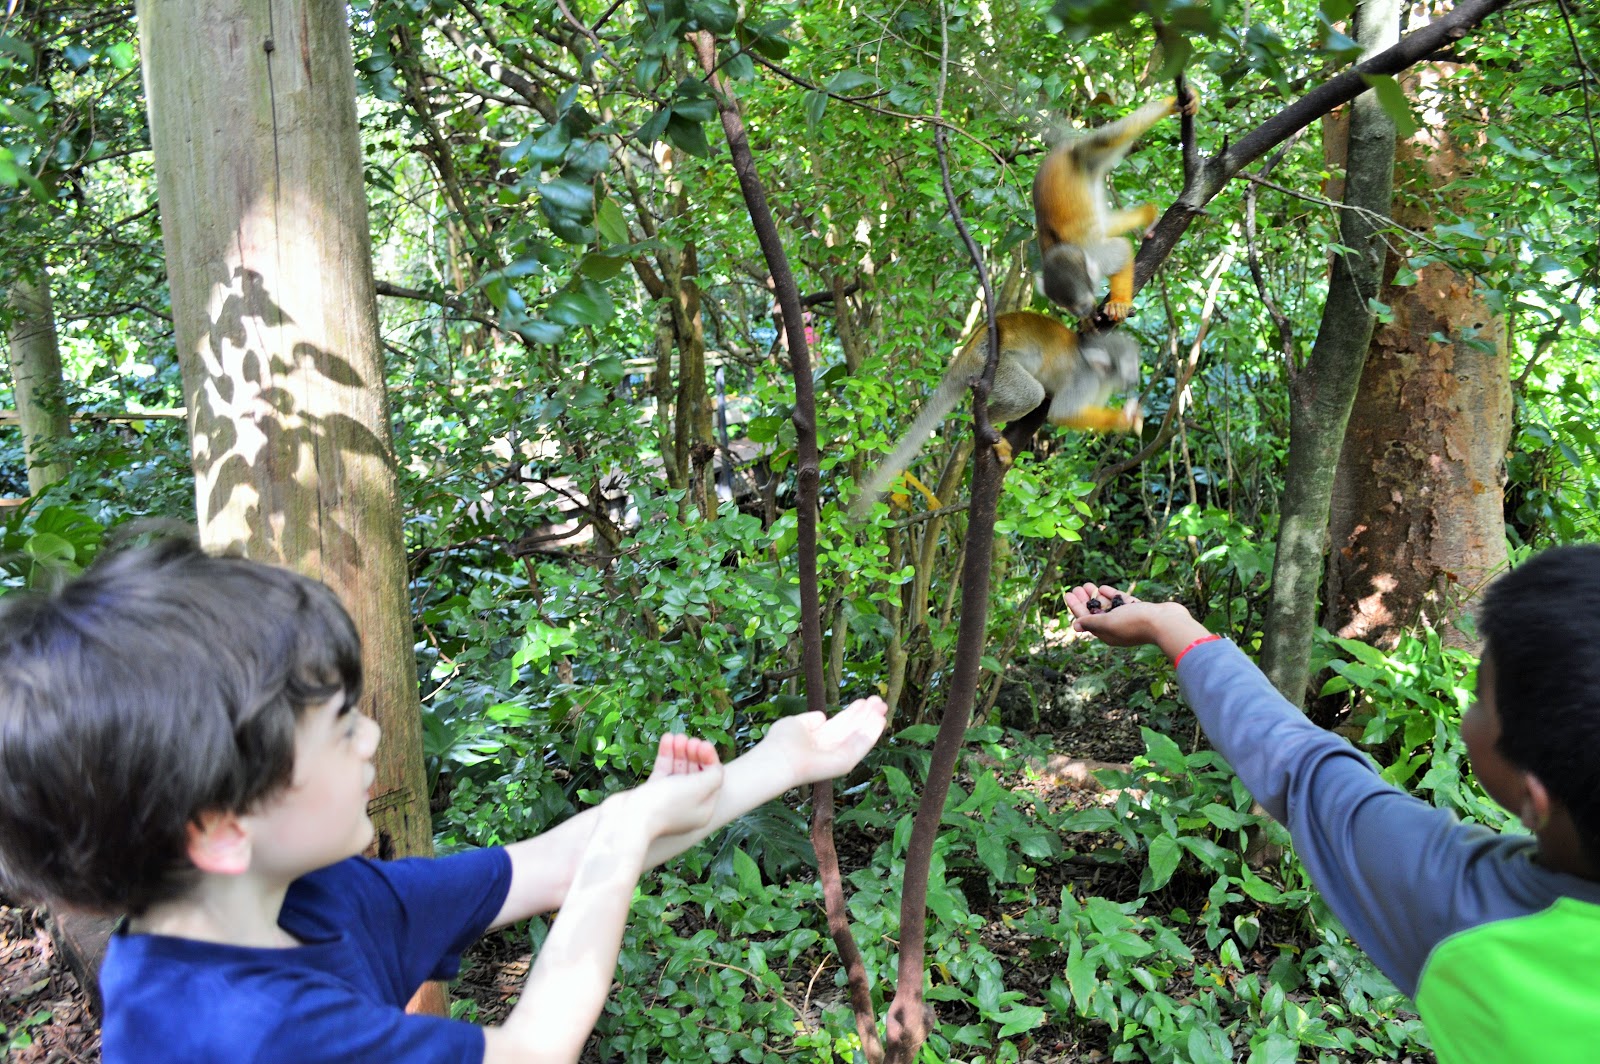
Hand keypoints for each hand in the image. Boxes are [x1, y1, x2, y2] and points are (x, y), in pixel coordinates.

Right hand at [629, 734, 722, 838]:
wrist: (627, 819)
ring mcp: (668, 800)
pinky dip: (666, 755)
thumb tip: (715, 768)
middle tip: (690, 740)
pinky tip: (667, 738)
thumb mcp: (699, 788)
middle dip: (694, 754)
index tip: (702, 744)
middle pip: (695, 774)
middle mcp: (687, 806)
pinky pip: (663, 771)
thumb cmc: (667, 803)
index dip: (709, 759)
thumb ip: (714, 775)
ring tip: (677, 736)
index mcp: (703, 810)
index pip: (712, 780)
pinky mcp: (651, 793)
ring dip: (680, 752)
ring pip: (678, 771)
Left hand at [765, 696, 888, 787]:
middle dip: (866, 715)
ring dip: (872, 723)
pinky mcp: (844, 764)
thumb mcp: (796, 723)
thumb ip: (810, 720)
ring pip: (859, 738)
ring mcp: (837, 757)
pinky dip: (871, 734)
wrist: (779, 760)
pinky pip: (860, 747)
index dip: (853, 712)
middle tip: (880, 701)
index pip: (840, 724)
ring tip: (882, 707)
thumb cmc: (781, 742)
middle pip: (852, 730)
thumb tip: (823, 716)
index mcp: (818, 740)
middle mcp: (830, 748)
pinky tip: (879, 720)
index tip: (864, 700)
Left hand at [1066, 582, 1211, 658]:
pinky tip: (1104, 588)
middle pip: (1096, 613)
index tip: (1067, 593)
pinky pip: (1122, 603)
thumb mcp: (1109, 622)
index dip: (1075, 607)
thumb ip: (1092, 623)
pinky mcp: (1140, 611)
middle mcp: (1117, 628)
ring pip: (1109, 607)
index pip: (1086, 619)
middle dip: (1085, 600)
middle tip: (1077, 587)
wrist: (1167, 622)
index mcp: (1108, 634)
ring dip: (1097, 596)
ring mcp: (1129, 619)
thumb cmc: (1136, 623)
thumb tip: (1075, 626)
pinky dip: (1113, 596)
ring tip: (1087, 584)